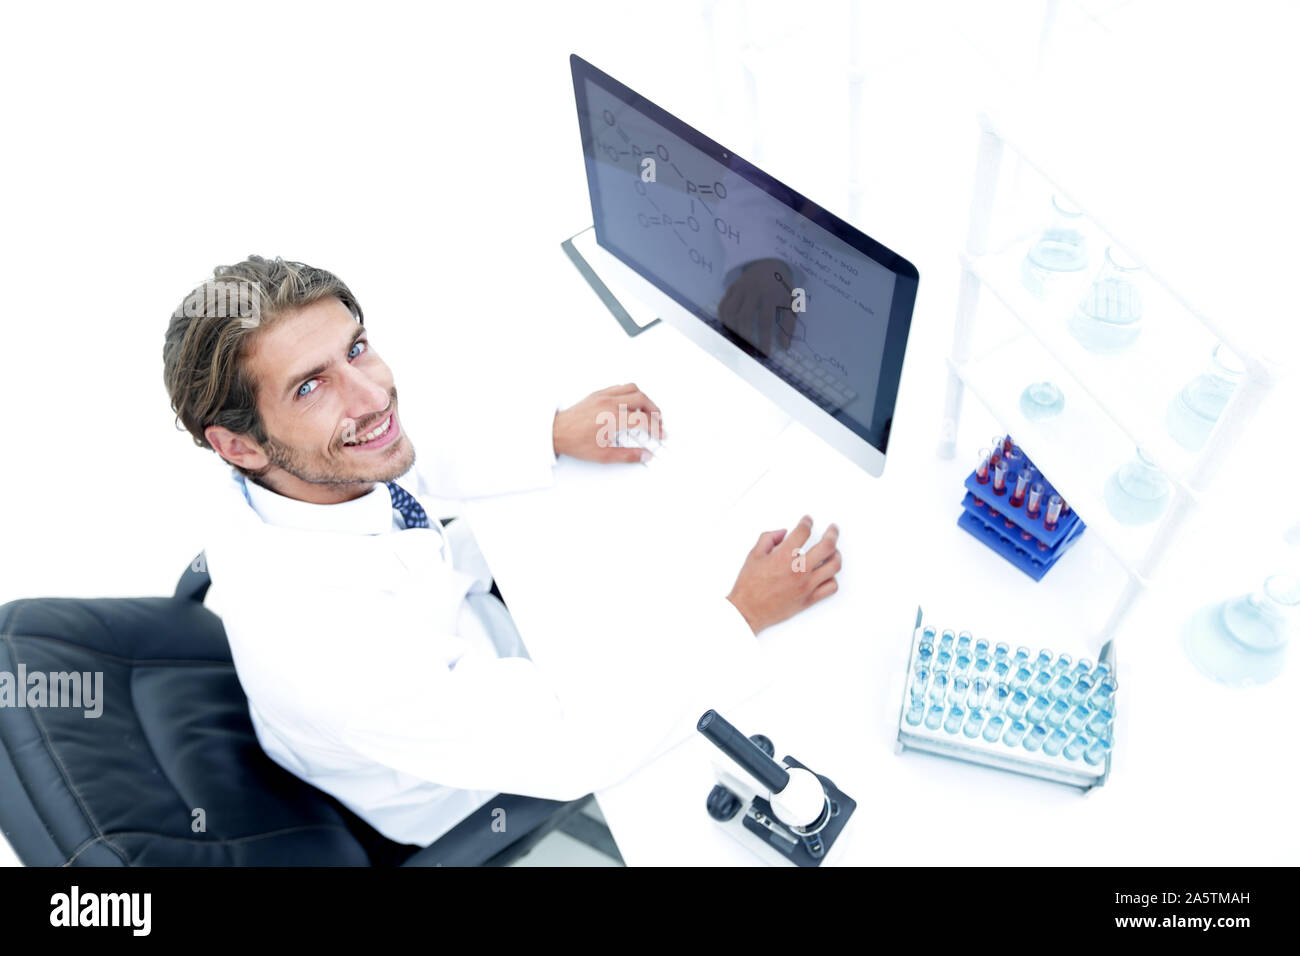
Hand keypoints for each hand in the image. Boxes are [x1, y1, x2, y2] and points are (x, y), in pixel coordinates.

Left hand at [552, 382, 665, 462]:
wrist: (555, 432)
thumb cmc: (574, 442)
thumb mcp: (603, 455)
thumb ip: (628, 455)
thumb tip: (644, 455)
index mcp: (612, 417)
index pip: (643, 419)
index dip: (656, 427)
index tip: (660, 434)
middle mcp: (609, 402)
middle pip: (642, 399)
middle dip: (654, 410)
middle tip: (658, 422)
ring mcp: (603, 395)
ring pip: (632, 388)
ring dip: (644, 398)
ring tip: (647, 411)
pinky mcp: (597, 394)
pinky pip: (619, 387)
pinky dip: (630, 393)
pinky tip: (630, 404)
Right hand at [718, 258, 797, 357]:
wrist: (769, 261)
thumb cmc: (782, 285)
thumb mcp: (791, 301)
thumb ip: (788, 323)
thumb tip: (785, 347)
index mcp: (771, 294)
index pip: (765, 321)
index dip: (764, 339)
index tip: (765, 353)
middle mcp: (754, 290)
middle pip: (744, 317)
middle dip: (745, 337)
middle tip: (749, 350)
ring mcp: (740, 288)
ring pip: (730, 312)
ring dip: (732, 329)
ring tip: (738, 341)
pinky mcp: (732, 287)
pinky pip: (723, 305)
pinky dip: (724, 318)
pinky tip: (729, 328)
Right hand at [725, 516, 840, 634]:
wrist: (748, 611)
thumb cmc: (749, 586)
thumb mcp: (754, 555)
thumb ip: (769, 538)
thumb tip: (783, 532)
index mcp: (784, 557)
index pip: (803, 531)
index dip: (807, 522)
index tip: (808, 520)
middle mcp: (799, 570)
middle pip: (827, 546)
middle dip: (832, 533)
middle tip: (832, 529)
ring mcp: (806, 585)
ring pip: (834, 566)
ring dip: (836, 554)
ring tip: (834, 551)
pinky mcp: (809, 599)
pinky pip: (831, 587)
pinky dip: (833, 578)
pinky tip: (828, 573)